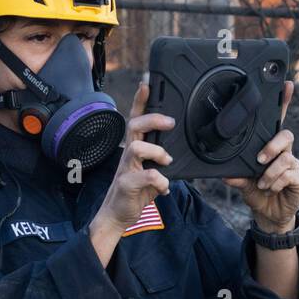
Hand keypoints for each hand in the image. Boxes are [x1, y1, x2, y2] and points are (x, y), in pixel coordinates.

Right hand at [92, 77, 174, 235]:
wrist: (118, 215)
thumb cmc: (136, 190)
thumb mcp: (152, 169)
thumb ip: (162, 157)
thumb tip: (180, 147)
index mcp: (135, 148)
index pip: (136, 118)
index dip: (140, 100)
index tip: (147, 83)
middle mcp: (128, 154)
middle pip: (134, 125)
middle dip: (153, 119)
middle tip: (170, 123)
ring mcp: (125, 168)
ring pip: (136, 148)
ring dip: (157, 152)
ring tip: (166, 161)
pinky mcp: (126, 185)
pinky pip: (145, 177)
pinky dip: (160, 182)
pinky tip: (164, 188)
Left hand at [223, 78, 298, 231]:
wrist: (268, 214)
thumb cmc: (257, 192)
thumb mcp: (242, 183)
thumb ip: (236, 176)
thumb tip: (226, 173)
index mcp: (270, 147)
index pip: (278, 122)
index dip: (284, 103)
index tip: (288, 84)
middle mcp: (284, 153)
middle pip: (286, 135)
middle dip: (273, 146)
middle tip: (260, 159)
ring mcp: (293, 165)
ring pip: (287, 158)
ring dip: (271, 172)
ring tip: (262, 183)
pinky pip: (292, 174)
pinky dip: (278, 181)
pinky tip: (271, 188)